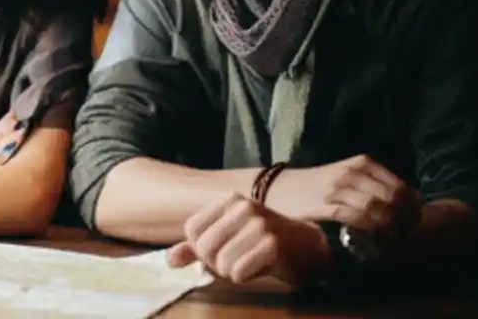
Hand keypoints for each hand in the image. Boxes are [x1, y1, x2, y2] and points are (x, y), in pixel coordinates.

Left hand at [167, 194, 330, 285]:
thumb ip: (196, 248)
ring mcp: (259, 223)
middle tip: (235, 261)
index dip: (200, 249)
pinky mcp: (272, 243)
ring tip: (249, 262)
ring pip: (220, 262)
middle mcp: (243, 206)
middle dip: (215, 263)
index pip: (192, 230)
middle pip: (203, 247)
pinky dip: (244, 277)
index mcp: (228, 200)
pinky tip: (259, 268)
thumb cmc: (263, 243)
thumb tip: (170, 260)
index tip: (219, 251)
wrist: (307, 248)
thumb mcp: (228, 239)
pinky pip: (238, 272)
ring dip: (232, 271)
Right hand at [264, 155, 420, 235]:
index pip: (399, 185)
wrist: (279, 188)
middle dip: (406, 217)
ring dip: (392, 226)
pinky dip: (373, 228)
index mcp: (361, 163)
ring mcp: (340, 188)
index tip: (416, 218)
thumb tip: (403, 203)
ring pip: (379, 208)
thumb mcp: (346, 175)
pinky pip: (359, 217)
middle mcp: (352, 172)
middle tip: (409, 231)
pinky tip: (377, 236)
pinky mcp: (328, 205)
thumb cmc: (315, 186)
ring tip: (396, 236)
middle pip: (393, 197)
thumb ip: (370, 184)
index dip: (413, 204)